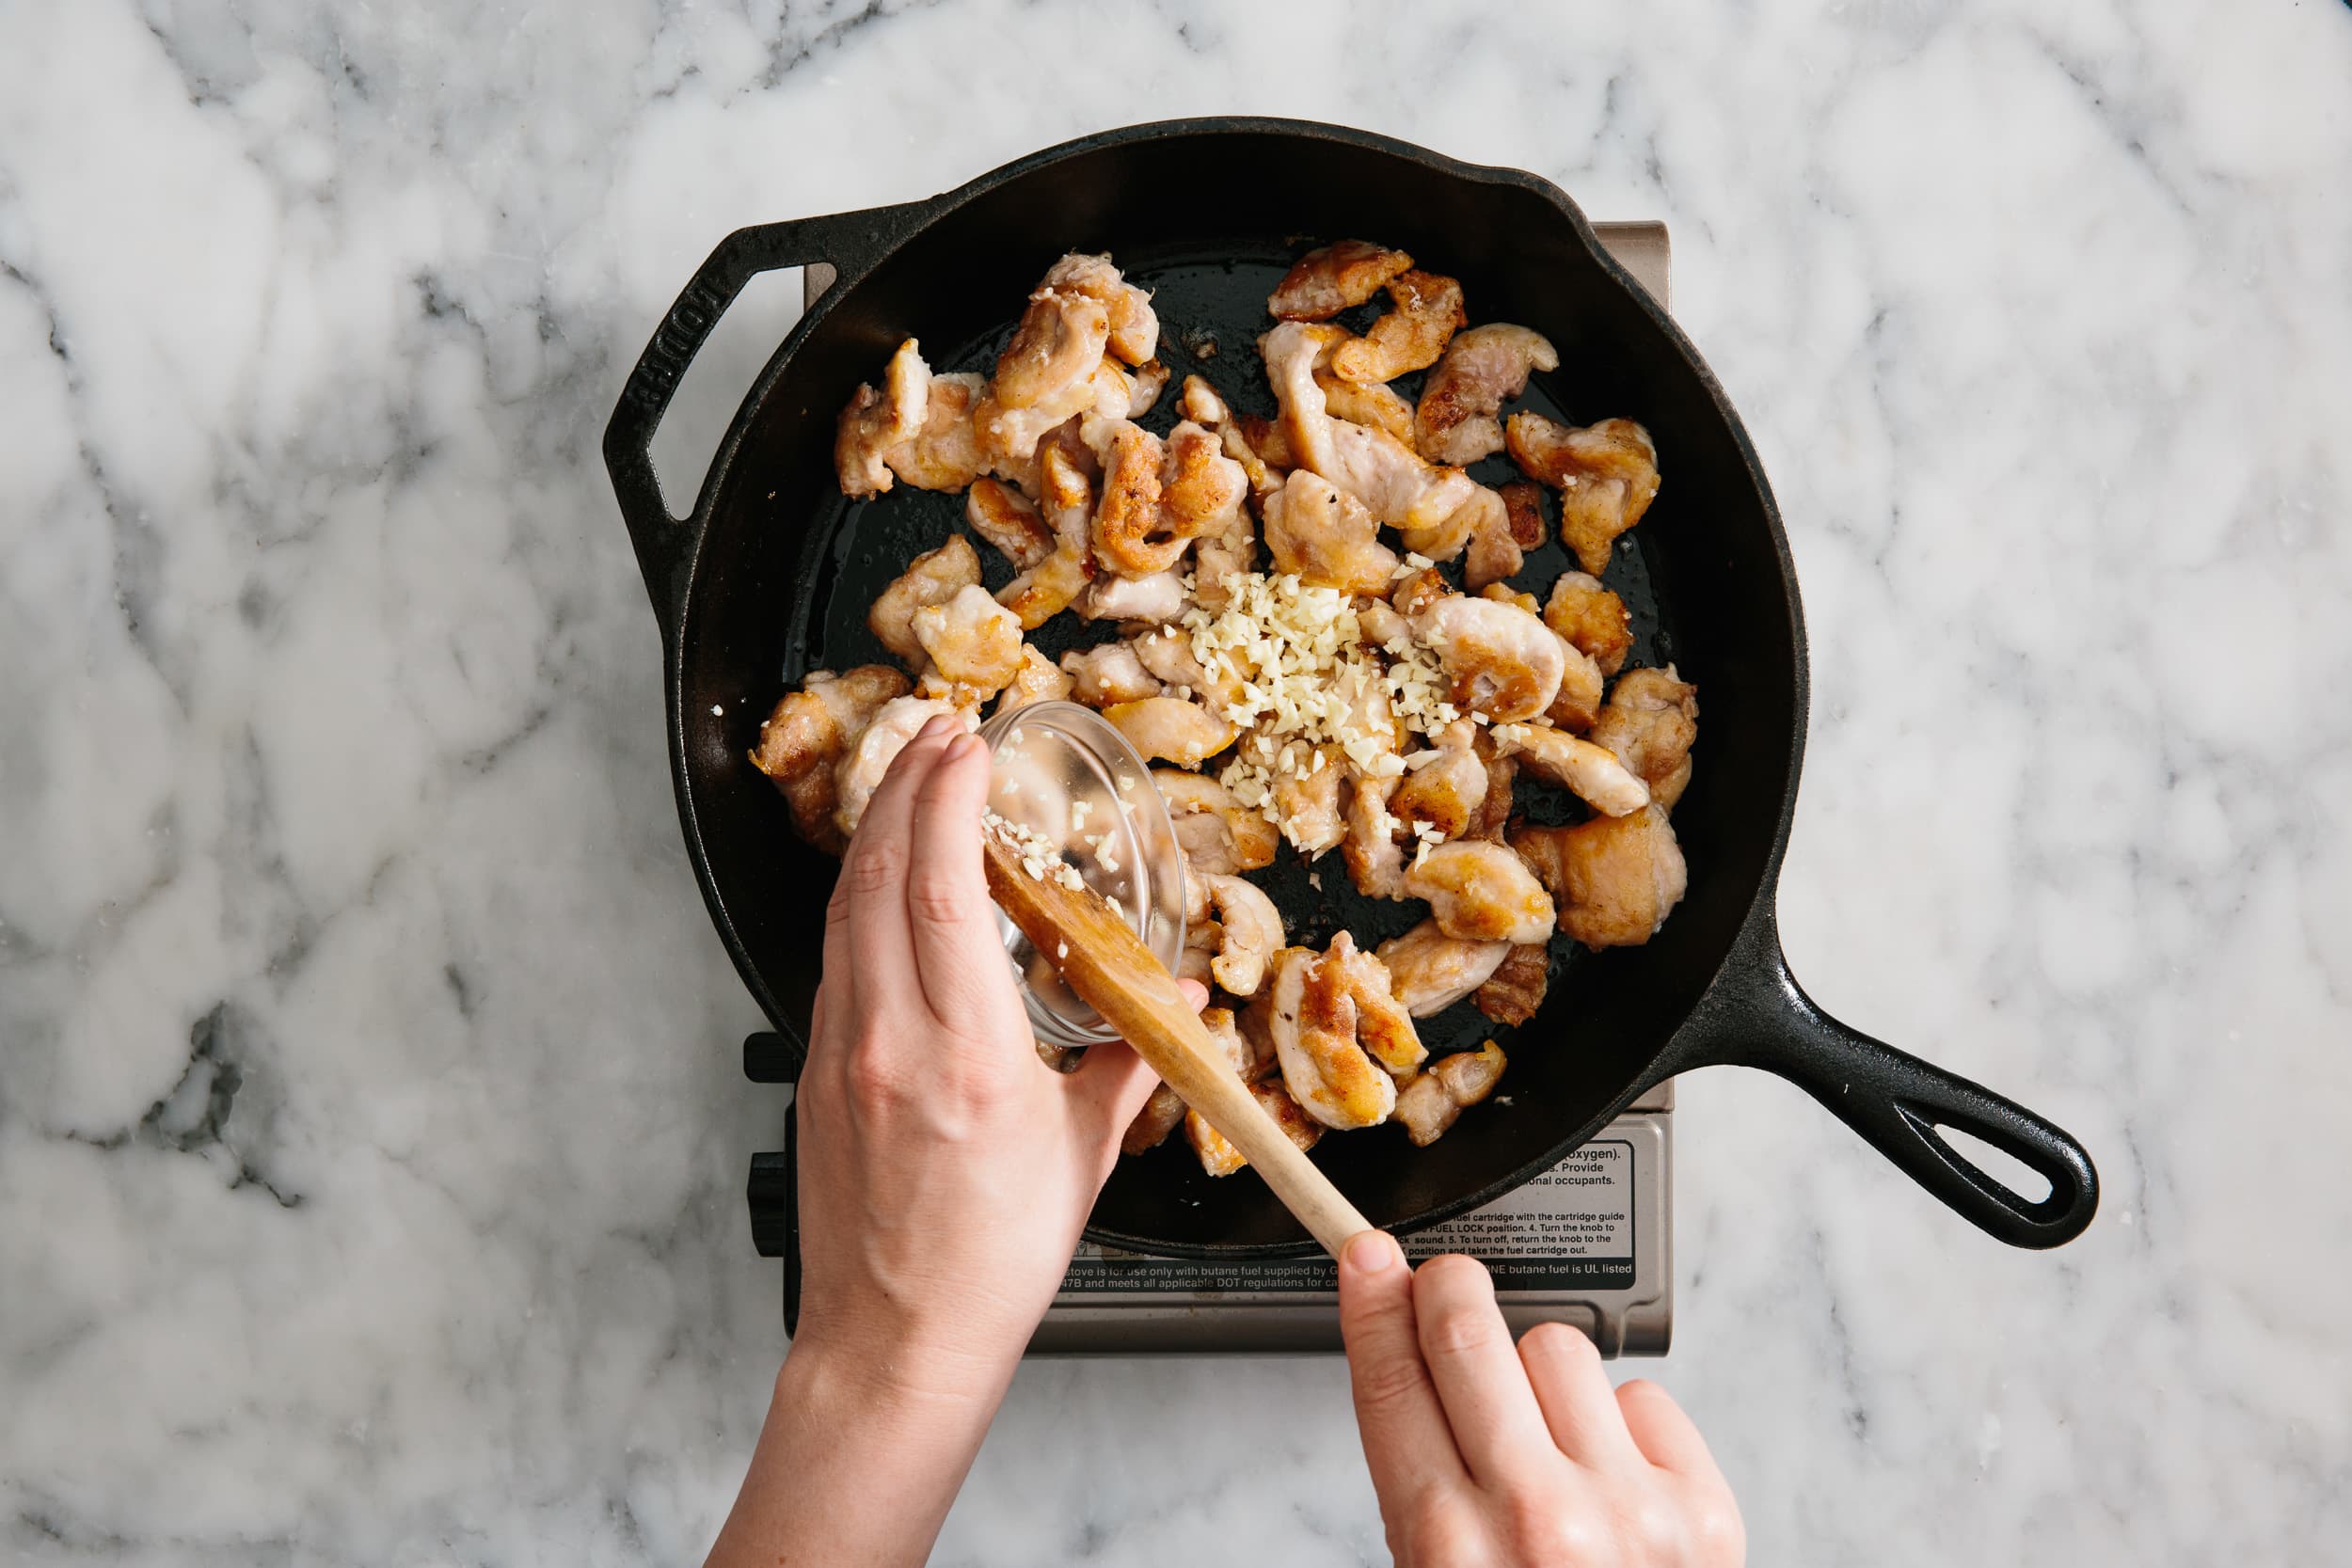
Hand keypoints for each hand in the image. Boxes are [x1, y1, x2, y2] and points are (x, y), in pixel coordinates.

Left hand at [709, 717, 1188, 1567]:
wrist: (894, 1343)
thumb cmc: (989, 1265)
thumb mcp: (1081, 1159)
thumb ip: (1128, 1069)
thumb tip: (1176, 1013)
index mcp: (964, 1055)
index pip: (939, 888)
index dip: (949, 800)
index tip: (969, 745)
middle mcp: (887, 1041)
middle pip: (876, 874)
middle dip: (906, 785)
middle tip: (939, 730)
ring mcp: (839, 1052)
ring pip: (843, 909)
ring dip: (875, 829)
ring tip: (911, 776)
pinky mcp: (815, 1070)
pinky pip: (835, 956)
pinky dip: (858, 895)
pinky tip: (883, 876)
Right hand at [1339, 1235, 1742, 1566]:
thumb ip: (1422, 1479)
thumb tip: (1408, 1349)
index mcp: (1447, 1548)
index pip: (1391, 1382)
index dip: (1371, 1303)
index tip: (1368, 1258)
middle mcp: (1536, 1522)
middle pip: (1468, 1334)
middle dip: (1447, 1288)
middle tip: (1443, 1283)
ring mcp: (1627, 1513)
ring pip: (1559, 1349)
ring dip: (1540, 1373)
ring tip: (1544, 1435)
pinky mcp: (1704, 1512)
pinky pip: (1642, 1396)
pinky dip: (1622, 1423)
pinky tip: (1609, 1470)